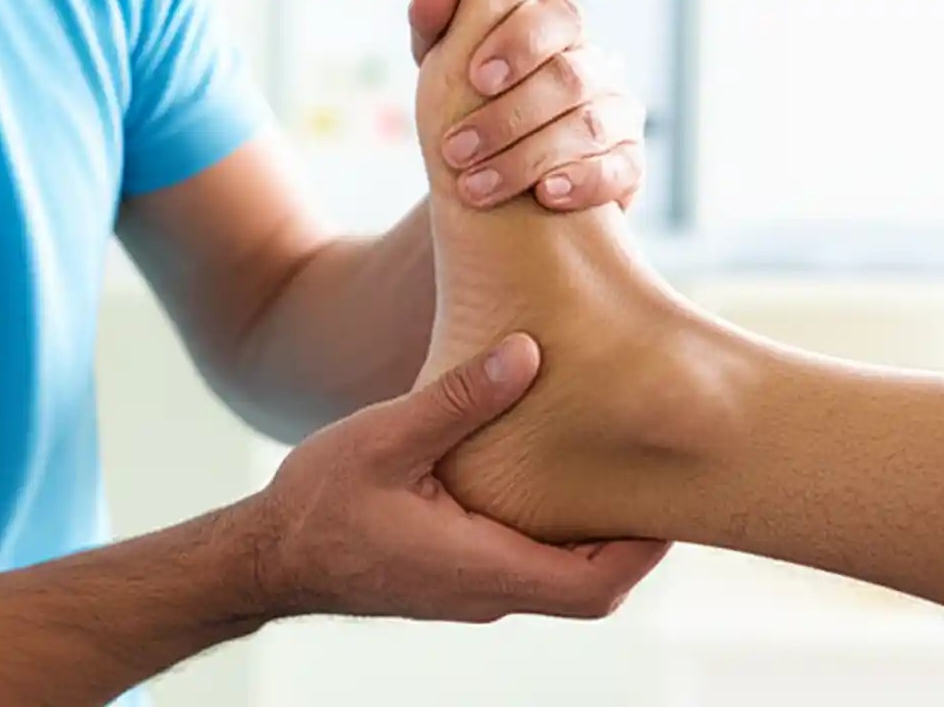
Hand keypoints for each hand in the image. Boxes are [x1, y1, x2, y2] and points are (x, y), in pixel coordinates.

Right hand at [256, 334, 667, 622]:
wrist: (269, 556)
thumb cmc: (319, 504)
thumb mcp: (386, 438)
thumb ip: (459, 399)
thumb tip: (528, 353)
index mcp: (480, 565)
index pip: (596, 586)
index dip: (647, 550)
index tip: (673, 497)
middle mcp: (486, 591)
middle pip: (591, 589)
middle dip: (633, 541)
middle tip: (657, 473)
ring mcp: (470, 590)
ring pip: (560, 579)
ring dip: (595, 537)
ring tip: (615, 468)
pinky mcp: (454, 579)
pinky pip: (526, 567)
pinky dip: (556, 535)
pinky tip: (549, 480)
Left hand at [409, 0, 645, 211]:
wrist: (500, 187)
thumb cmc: (472, 108)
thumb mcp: (445, 66)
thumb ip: (436, 23)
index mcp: (557, 34)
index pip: (557, 17)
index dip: (520, 42)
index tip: (475, 78)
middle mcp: (596, 69)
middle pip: (569, 78)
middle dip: (507, 117)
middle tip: (455, 150)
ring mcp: (617, 117)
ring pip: (587, 126)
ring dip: (525, 158)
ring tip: (475, 186)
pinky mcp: (627, 166)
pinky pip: (619, 168)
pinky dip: (582, 180)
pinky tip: (544, 194)